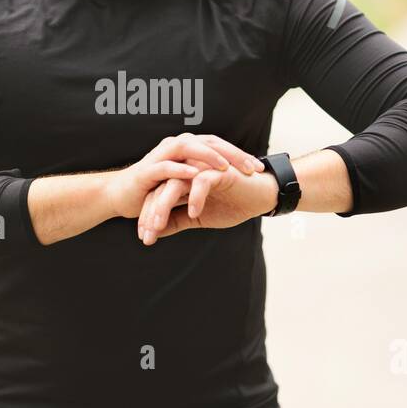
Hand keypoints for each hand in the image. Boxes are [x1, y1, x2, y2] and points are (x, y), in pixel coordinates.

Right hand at [104, 133, 263, 221]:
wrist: (120, 195)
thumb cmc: (153, 190)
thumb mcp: (184, 184)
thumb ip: (202, 180)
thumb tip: (230, 184)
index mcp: (186, 149)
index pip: (217, 146)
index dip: (238, 155)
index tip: (258, 169)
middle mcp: (175, 146)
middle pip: (208, 142)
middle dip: (231, 154)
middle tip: (251, 167)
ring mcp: (161, 155)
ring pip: (189, 148)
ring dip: (208, 156)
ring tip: (226, 167)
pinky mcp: (148, 170)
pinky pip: (166, 166)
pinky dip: (181, 169)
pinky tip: (196, 174)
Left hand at [138, 159, 277, 244]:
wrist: (261, 197)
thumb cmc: (232, 204)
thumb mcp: (199, 217)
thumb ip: (177, 221)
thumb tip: (155, 233)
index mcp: (182, 182)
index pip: (157, 196)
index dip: (148, 217)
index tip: (144, 238)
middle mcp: (188, 173)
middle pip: (161, 190)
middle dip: (151, 214)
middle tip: (146, 235)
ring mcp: (202, 169)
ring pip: (175, 185)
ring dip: (164, 206)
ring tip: (158, 226)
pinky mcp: (219, 170)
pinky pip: (201, 182)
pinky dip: (195, 198)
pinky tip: (193, 213)